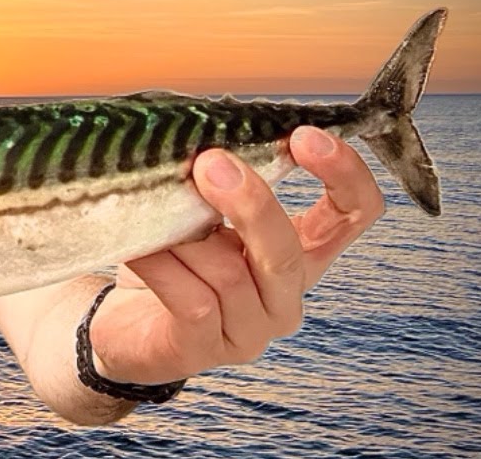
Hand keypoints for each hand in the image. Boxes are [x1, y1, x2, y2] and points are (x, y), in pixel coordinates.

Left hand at [89, 125, 383, 384]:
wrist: (125, 328)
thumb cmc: (170, 260)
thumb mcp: (201, 213)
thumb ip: (219, 181)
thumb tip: (207, 131)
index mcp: (299, 253)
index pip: (355, 214)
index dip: (345, 174)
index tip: (304, 136)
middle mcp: (284, 296)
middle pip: (288, 252)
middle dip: (252, 203)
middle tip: (211, 163)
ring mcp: (249, 330)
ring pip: (231, 275)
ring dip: (188, 235)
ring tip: (151, 207)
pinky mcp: (204, 349)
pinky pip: (192, 301)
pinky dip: (163, 266)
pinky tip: (140, 245)